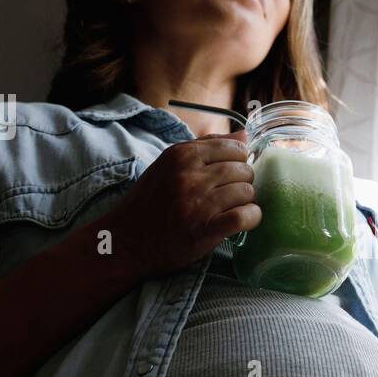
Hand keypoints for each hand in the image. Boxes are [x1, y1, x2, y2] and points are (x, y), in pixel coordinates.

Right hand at [104, 129, 260, 278]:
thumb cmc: (150, 201)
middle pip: (243, 170)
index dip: (238, 162)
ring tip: (229, 209)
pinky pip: (245, 216)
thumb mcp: (170, 165)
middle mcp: (190, 175)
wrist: (126, 241)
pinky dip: (251, 218)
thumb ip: (207, 147)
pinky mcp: (206, 229)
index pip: (234, 148)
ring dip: (245, 202)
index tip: (229, 174)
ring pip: (247, 192)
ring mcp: (198, 203)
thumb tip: (245, 135)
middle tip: (229, 195)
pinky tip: (241, 221)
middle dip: (242, 182)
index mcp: (182, 155)